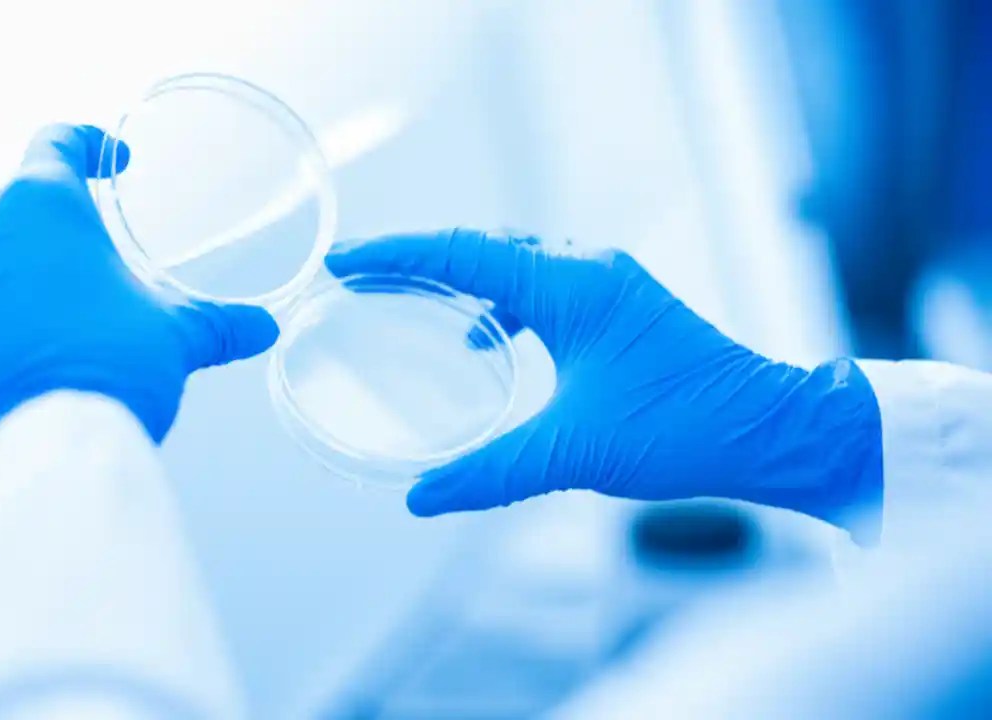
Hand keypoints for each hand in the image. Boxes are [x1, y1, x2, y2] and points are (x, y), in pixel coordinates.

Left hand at [0, 124, 277, 480]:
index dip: (90, 143)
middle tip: (98, 234)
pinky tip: (47, 345)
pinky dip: (9, 315)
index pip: (57, 143)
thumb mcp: (176, 337)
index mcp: (42, 208)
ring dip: (31, 265)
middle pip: (21, 197)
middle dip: (60, 210)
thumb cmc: (106, 366)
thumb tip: (259, 329)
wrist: (43, 444)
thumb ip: (219, 325)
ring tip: (77, 297)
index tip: (115, 158)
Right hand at [326, 229, 881, 535]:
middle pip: (482, 245)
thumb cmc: (685, 429)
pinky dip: (500, 305)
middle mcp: (589, 267)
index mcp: (572, 284)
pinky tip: (483, 344)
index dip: (395, 254)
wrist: (774, 428)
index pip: (463, 253)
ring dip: (458, 278)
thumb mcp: (575, 453)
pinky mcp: (620, 305)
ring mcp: (609, 282)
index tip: (343, 259)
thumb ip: (490, 473)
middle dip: (416, 259)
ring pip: (513, 262)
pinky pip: (541, 286)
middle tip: (358, 275)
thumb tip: (418, 501)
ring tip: (406, 301)